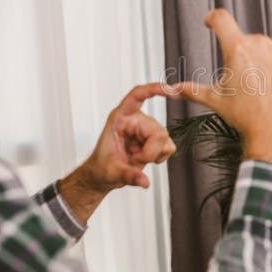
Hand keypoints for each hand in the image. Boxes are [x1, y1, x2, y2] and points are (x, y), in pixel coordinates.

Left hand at [61, 83, 178, 224]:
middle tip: (135, 160)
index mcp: (120, 118)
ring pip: (165, 139)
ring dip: (154, 155)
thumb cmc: (101, 167)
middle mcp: (135, 120)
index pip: (137, 96)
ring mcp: (146, 129)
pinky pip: (169, 147)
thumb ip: (129, 175)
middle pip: (157, 130)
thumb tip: (144, 181)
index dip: (154, 89)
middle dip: (150, 151)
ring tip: (136, 159)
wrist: (102, 175)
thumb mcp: (111, 172)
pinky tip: (146, 159)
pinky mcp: (155, 140)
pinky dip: (160, 157)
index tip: (169, 89)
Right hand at [172, 9, 271, 178]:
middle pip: (244, 40)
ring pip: (264, 48)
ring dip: (260, 60)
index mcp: (237, 49)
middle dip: (240, 55)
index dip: (212, 18)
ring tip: (261, 87)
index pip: (221, 18)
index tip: (210, 22)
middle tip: (243, 82)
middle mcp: (260, 44)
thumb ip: (192, 89)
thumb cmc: (246, 116)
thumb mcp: (215, 100)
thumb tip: (173, 89)